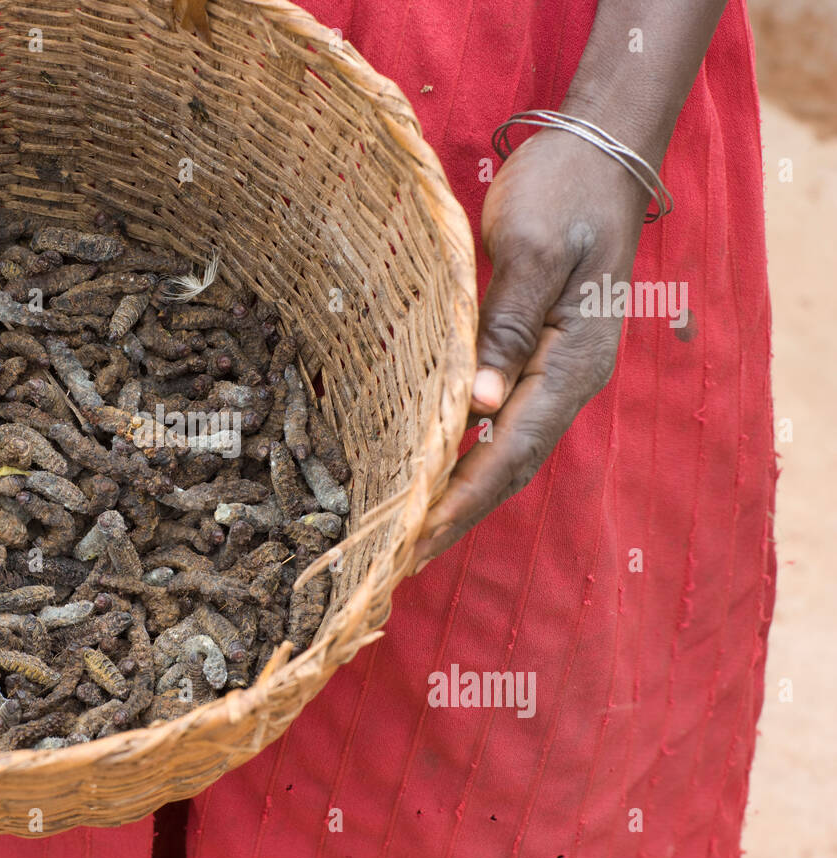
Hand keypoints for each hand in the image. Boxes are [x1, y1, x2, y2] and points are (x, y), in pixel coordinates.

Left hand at [413, 127, 651, 567]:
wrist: (601, 150)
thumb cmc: (563, 190)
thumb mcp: (530, 251)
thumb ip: (507, 329)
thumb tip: (481, 407)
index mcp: (574, 360)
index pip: (513, 449)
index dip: (466, 498)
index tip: (421, 537)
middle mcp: (572, 377)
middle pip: (513, 464)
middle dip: (461, 513)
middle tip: (405, 557)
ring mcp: (560, 369)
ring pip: (511, 450)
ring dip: (466, 494)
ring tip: (417, 532)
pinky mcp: (543, 356)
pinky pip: (507, 423)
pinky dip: (474, 457)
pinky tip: (442, 472)